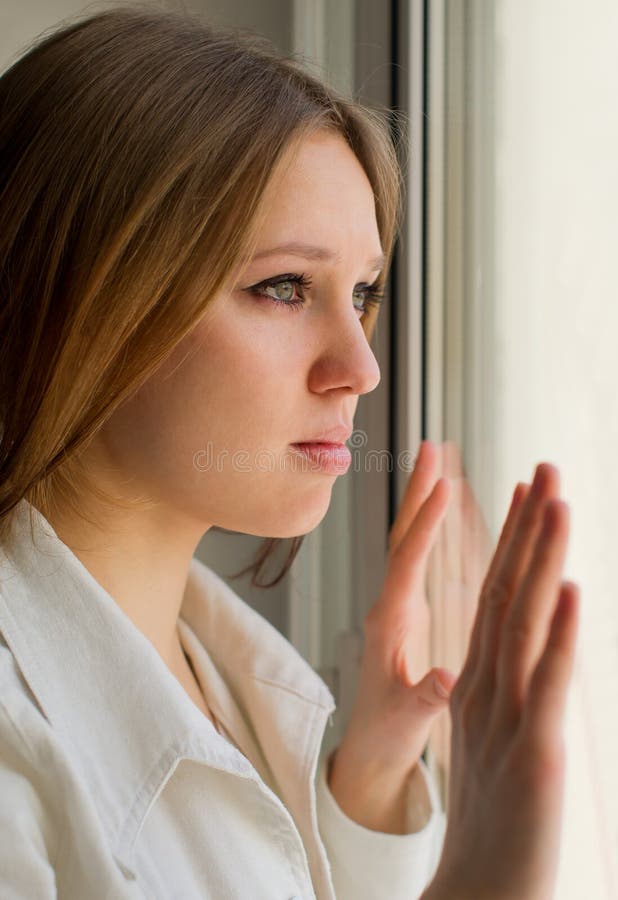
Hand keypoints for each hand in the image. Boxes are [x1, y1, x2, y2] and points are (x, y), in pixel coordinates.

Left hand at [327, 441, 456, 831]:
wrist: (365, 749)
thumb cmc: (385, 735)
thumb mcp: (408, 719)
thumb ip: (427, 695)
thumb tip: (449, 676)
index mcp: (387, 622)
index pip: (406, 563)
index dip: (425, 524)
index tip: (442, 487)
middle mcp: (387, 605)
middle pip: (401, 537)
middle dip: (417, 492)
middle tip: (431, 448)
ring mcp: (393, 605)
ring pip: (406, 542)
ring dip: (420, 501)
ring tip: (436, 461)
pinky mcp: (402, 610)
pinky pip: (415, 558)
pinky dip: (427, 526)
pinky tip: (440, 509)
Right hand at [427, 463, 578, 899]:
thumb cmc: (492, 833)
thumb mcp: (495, 752)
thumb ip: (496, 703)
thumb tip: (494, 666)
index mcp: (481, 688)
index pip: (495, 601)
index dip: (512, 546)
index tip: (525, 497)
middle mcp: (489, 692)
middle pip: (507, 594)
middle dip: (527, 529)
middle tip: (542, 469)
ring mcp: (510, 720)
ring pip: (526, 623)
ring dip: (542, 559)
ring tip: (557, 501)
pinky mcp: (536, 756)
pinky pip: (548, 685)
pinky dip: (561, 636)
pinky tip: (573, 592)